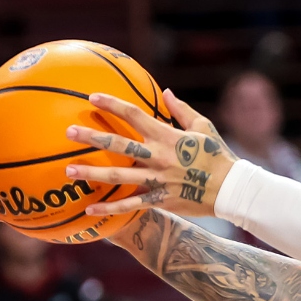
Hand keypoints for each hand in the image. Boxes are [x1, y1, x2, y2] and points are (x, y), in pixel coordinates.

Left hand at [65, 89, 237, 218]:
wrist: (231, 188)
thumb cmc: (217, 154)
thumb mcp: (203, 127)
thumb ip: (182, 110)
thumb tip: (166, 91)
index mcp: (168, 136)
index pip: (135, 115)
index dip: (112, 105)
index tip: (92, 98)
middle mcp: (159, 156)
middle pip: (119, 145)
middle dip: (92, 138)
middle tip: (69, 132)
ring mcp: (158, 179)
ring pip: (119, 176)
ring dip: (92, 173)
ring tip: (68, 170)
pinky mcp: (161, 199)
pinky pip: (131, 204)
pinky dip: (110, 208)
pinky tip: (90, 209)